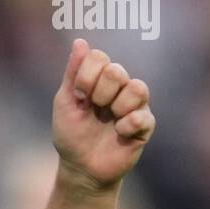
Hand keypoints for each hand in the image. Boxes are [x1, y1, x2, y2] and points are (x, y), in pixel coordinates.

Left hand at [52, 38, 154, 190]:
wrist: (80, 166)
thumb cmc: (71, 133)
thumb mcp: (65, 102)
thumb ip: (73, 72)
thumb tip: (80, 41)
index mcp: (99, 79)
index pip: (99, 57)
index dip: (86, 75)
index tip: (78, 95)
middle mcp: (120, 88)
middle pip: (117, 71)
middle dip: (99, 92)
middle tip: (94, 107)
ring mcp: (134, 106)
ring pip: (137, 88)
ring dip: (116, 106)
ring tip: (110, 120)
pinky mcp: (145, 126)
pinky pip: (144, 115)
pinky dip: (127, 124)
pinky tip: (119, 133)